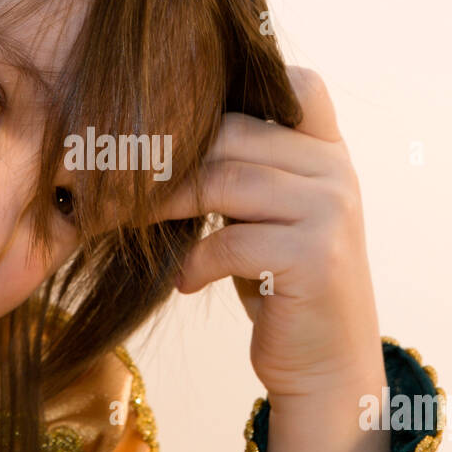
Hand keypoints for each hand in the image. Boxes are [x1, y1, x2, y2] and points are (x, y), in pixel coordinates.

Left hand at [155, 66, 386, 408]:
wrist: (328, 366)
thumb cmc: (282, 285)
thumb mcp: (269, 216)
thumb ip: (244, 168)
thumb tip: (155, 128)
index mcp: (327, 152)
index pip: (291, 85)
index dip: (230, 92)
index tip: (173, 123)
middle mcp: (335, 171)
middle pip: (232, 133)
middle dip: (168, 156)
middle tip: (115, 178)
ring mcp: (330, 212)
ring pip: (224, 182)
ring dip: (168, 205)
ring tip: (134, 223)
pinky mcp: (314, 257)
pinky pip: (231, 242)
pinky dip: (196, 261)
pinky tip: (184, 280)